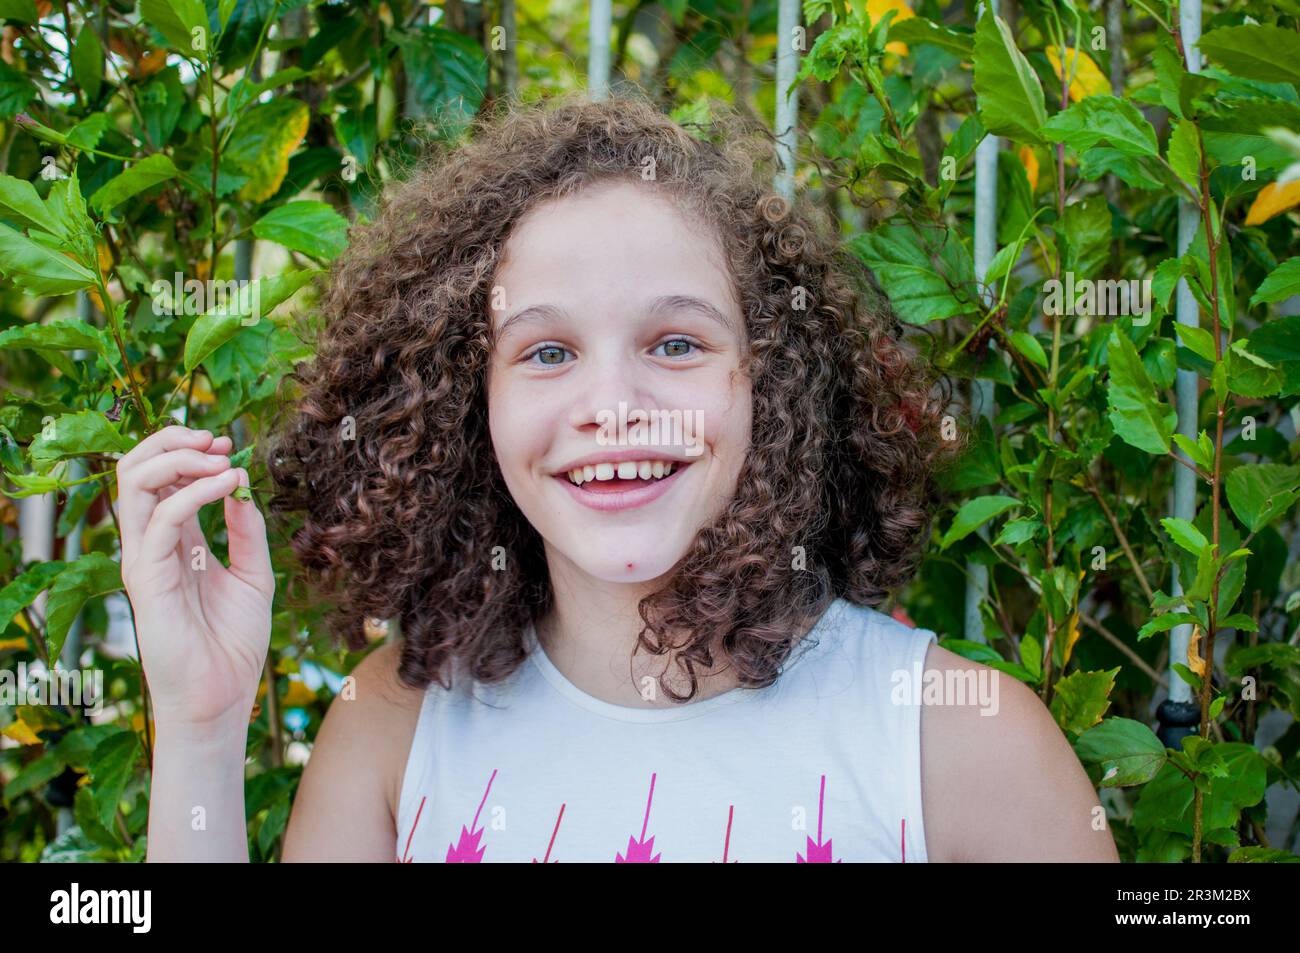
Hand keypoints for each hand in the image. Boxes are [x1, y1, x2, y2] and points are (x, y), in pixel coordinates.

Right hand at [115, 425, 274, 728]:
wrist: (224, 695)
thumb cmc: (234, 642)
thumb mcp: (254, 574)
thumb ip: (246, 530)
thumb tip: (240, 482)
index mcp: (177, 540)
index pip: (165, 478)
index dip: (192, 451)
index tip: (230, 444)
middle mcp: (154, 544)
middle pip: (137, 471)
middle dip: (173, 441)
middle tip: (217, 439)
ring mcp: (145, 559)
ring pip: (134, 485)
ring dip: (178, 458)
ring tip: (220, 456)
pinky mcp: (146, 579)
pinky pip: (159, 521)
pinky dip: (194, 494)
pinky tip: (227, 486)